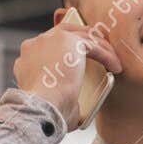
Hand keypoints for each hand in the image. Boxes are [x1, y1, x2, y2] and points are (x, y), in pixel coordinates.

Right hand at [13, 9, 121, 129]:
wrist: (42, 107)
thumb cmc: (45, 110)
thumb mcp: (48, 98)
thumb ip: (58, 92)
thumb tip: (77, 104)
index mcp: (27, 56)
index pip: (49, 46)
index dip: (65, 51)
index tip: (80, 60)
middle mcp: (36, 43)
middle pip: (65, 32)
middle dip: (84, 39)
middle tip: (100, 50)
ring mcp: (51, 39)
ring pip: (82, 36)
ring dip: (100, 47)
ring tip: (112, 60)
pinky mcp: (68, 41)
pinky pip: (93, 45)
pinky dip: (106, 55)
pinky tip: (115, 66)